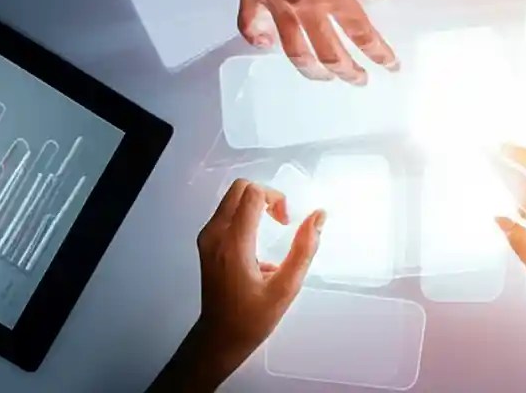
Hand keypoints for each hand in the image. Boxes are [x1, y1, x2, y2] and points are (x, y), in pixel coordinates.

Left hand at [149, 179, 324, 392]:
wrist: (220, 337)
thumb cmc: (253, 317)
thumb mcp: (286, 287)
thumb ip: (304, 249)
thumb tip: (319, 215)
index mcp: (233, 244)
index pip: (252, 194)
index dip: (276, 199)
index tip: (286, 222)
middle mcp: (214, 234)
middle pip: (240, 188)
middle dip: (266, 195)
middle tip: (281, 220)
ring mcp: (207, 237)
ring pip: (232, 198)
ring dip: (256, 203)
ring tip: (272, 228)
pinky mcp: (206, 242)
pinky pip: (227, 212)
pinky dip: (246, 214)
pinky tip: (258, 240)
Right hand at [222, 0, 397, 83]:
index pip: (361, 34)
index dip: (379, 54)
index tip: (390, 66)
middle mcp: (302, 5)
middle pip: (328, 53)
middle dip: (348, 72)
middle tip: (360, 80)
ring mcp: (272, 1)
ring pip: (291, 49)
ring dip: (310, 70)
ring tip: (323, 77)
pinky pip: (250, 25)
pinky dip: (258, 40)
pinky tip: (268, 45)